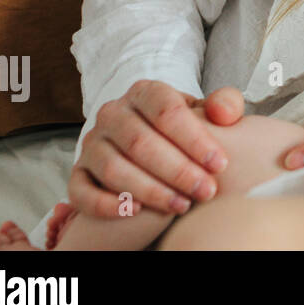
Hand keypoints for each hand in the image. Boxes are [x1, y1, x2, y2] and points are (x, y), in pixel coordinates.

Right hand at [66, 81, 243, 219]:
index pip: (167, 111)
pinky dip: (105, 204)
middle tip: (206, 191)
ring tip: (182, 205)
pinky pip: (81, 191)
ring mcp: (91, 143)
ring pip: (114, 168)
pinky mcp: (78, 173)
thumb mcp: (207, 112)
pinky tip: (135, 212)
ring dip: (149, 190)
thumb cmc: (185, 129)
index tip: (220, 164)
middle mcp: (112, 114)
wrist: (152, 143)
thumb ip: (224, 106)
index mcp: (144, 92)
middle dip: (177, 170)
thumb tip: (224, 113)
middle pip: (140, 142)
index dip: (194, 139)